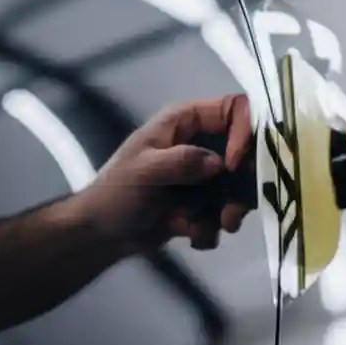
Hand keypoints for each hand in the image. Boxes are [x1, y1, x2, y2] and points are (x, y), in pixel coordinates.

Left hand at [72, 93, 253, 251]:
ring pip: (238, 187)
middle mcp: (199, 143)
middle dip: (241, 186)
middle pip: (245, 152)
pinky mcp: (203, 204)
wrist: (100, 236)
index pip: (232, 109)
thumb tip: (219, 164)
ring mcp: (202, 175)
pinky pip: (223, 213)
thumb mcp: (144, 171)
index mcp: (184, 121)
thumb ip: (181, 162)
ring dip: (229, 212)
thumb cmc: (115, 193)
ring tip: (215, 226)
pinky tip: (190, 234)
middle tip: (232, 211)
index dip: (243, 132)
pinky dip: (211, 228)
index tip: (235, 166)